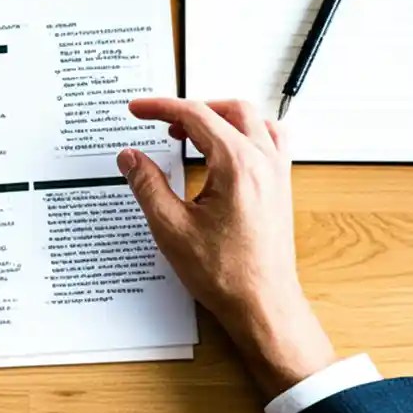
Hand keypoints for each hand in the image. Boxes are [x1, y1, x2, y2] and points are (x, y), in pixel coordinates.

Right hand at [118, 99, 334, 398]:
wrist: (263, 305)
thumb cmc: (226, 274)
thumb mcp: (171, 227)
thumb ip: (147, 185)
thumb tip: (131, 157)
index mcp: (236, 164)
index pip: (195, 116)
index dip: (161, 107)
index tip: (139, 110)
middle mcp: (263, 161)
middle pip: (228, 109)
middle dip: (191, 109)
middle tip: (162, 123)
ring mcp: (277, 173)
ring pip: (253, 120)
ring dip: (221, 117)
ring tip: (192, 132)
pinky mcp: (281, 187)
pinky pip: (270, 140)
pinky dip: (246, 133)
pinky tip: (227, 150)